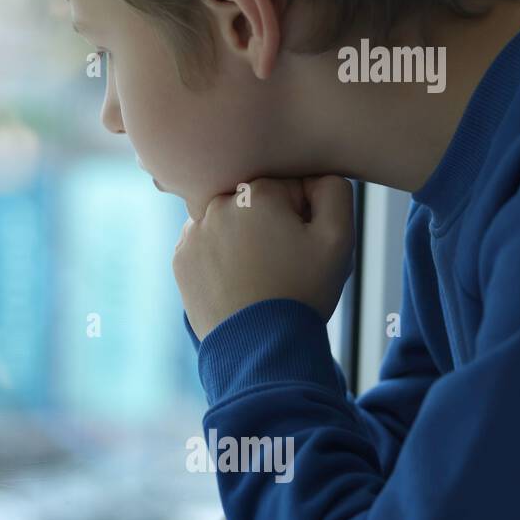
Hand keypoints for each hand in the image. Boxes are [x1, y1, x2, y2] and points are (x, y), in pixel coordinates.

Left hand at [173, 175, 354, 340]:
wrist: (259, 345)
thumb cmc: (302, 291)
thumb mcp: (338, 239)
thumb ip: (334, 190)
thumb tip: (316, 174)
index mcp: (256, 192)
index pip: (289, 186)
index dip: (304, 215)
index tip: (303, 244)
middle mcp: (217, 205)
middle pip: (255, 202)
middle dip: (271, 223)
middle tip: (282, 262)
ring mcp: (193, 232)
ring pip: (229, 222)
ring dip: (244, 237)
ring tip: (259, 274)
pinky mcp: (181, 259)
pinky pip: (207, 246)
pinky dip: (221, 258)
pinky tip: (237, 281)